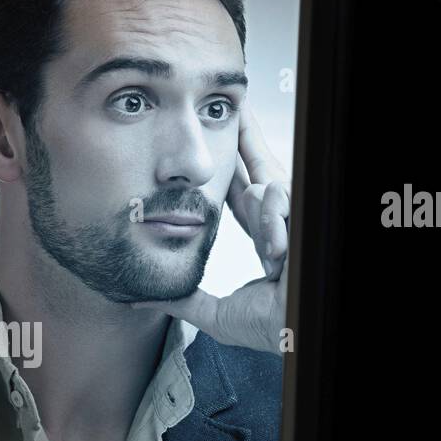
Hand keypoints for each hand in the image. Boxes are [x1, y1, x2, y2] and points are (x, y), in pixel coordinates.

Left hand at [134, 104, 290, 353]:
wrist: (299, 336)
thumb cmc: (270, 330)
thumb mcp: (216, 315)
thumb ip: (180, 300)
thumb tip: (134, 298)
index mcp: (263, 235)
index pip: (243, 188)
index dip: (228, 162)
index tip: (211, 135)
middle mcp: (280, 220)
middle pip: (259, 167)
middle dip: (245, 136)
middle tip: (231, 104)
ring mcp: (295, 218)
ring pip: (269, 185)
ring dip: (261, 210)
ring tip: (267, 249)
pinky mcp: (306, 220)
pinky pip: (282, 199)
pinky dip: (273, 221)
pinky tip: (275, 248)